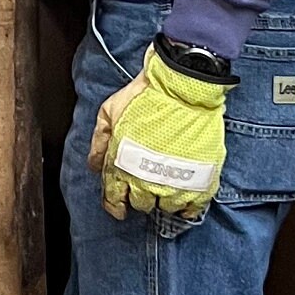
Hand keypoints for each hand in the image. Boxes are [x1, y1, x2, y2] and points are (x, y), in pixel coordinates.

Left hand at [88, 45, 230, 221]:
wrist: (182, 87)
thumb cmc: (144, 96)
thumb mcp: (109, 112)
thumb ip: (99, 142)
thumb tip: (94, 166)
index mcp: (122, 167)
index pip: (113, 198)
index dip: (114, 204)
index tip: (118, 207)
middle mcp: (146, 181)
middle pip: (141, 204)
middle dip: (140, 196)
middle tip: (145, 185)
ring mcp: (174, 183)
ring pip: (166, 207)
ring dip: (164, 199)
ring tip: (166, 186)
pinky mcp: (200, 181)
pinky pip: (193, 207)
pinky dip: (188, 207)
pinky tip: (185, 199)